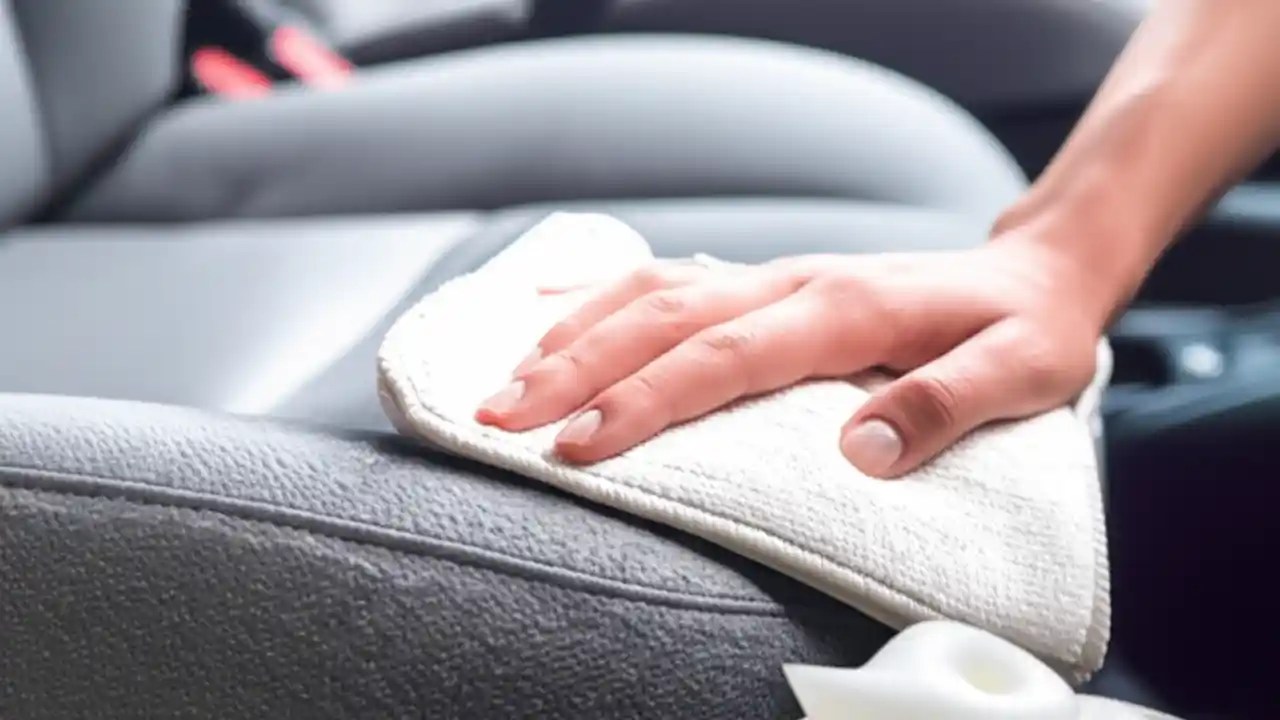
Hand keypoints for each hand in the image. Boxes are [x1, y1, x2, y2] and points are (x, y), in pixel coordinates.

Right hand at [474, 239, 1105, 477]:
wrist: (1034, 270)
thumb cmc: (1026, 331)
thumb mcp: (1023, 372)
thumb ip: (945, 405)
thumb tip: (857, 453)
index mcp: (843, 310)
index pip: (722, 357)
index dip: (644, 401)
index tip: (578, 443)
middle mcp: (791, 284)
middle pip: (660, 319)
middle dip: (572, 369)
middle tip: (500, 418)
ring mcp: (771, 277)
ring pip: (649, 293)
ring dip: (570, 334)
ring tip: (504, 381)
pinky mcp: (763, 282)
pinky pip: (664, 277)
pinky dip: (598, 294)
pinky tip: (544, 310)